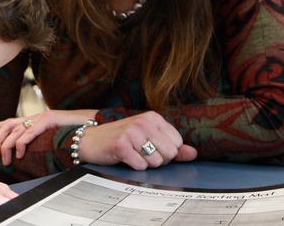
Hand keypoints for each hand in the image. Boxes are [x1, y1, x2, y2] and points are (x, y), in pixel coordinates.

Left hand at [0, 109, 97, 165]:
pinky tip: (20, 154)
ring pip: (15, 131)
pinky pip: (29, 132)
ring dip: (6, 146)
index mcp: (33, 120)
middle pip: (7, 126)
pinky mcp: (48, 120)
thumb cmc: (71, 134)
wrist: (90, 126)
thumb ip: (37, 143)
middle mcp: (34, 117)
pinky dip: (21, 143)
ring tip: (4, 160)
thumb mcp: (49, 138)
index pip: (8, 122)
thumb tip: (25, 156)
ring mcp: (40, 117)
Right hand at [78, 111, 196, 169]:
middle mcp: (143, 122)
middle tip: (141, 153)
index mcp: (153, 117)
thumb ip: (173, 146)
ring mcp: (132, 132)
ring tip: (133, 154)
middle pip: (169, 153)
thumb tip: (193, 153)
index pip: (177, 143)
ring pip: (156, 161)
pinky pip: (140, 166)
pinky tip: (125, 158)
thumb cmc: (121, 139)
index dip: (166, 152)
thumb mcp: (148, 138)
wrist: (90, 140)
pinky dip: (134, 167)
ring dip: (145, 164)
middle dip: (158, 159)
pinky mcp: (121, 145)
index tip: (151, 147)